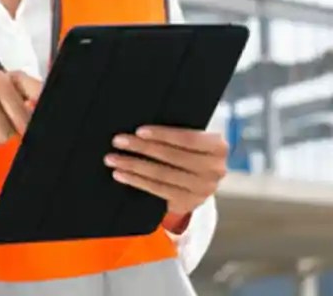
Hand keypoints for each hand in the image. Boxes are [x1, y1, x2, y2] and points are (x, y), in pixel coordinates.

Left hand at [105, 126, 227, 222]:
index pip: (188, 139)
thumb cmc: (192, 151)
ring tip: (113, 159)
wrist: (201, 181)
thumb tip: (142, 129)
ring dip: (133, 166)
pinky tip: (121, 174)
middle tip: (118, 141)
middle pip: (172, 157)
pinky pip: (157, 190)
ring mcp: (202, 189)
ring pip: (162, 175)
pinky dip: (136, 181)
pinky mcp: (188, 203)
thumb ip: (179, 134)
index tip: (139, 131)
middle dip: (142, 148)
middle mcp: (215, 170)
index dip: (163, 134)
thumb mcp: (195, 140)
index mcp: (219, 147)